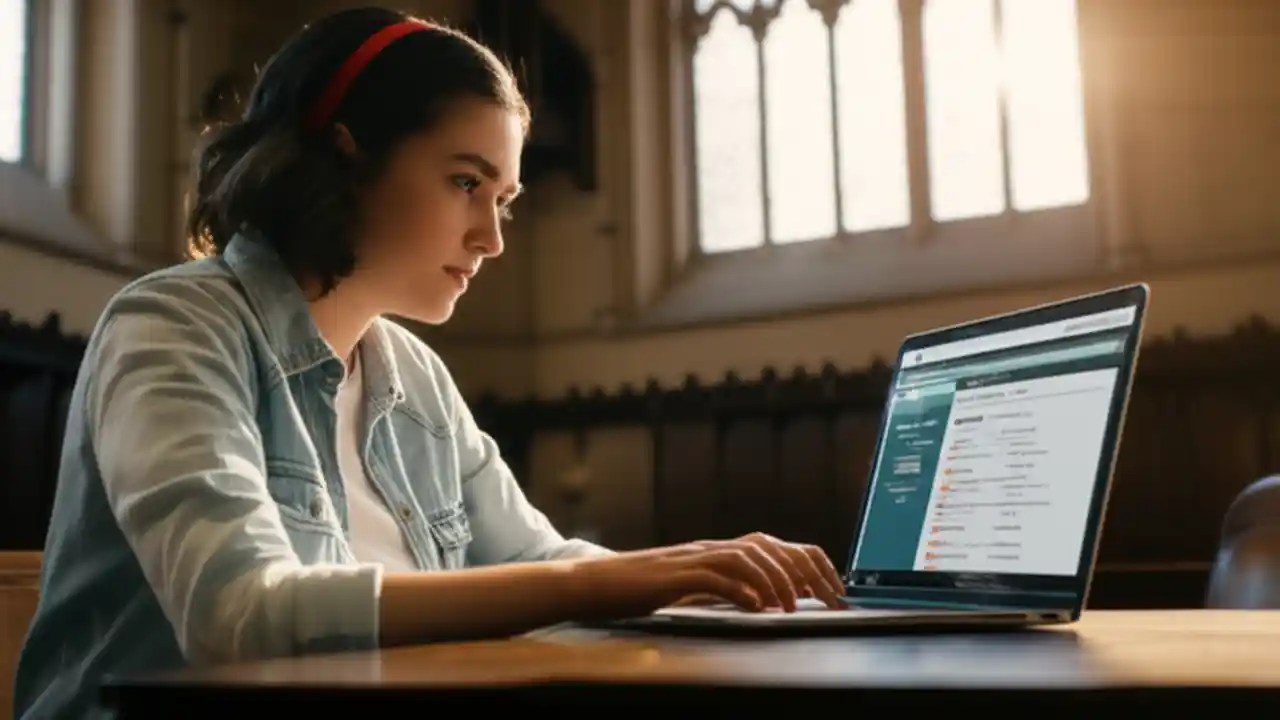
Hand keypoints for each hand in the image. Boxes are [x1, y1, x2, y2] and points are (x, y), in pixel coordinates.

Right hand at [567, 533, 845, 619]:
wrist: (596, 583)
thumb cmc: (641, 589)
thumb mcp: (690, 587)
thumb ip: (722, 587)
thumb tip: (759, 600)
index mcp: (717, 550)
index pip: (774, 546)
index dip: (808, 563)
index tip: (833, 588)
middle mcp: (709, 548)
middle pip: (769, 548)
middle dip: (805, 572)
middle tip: (829, 598)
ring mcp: (692, 559)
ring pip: (746, 557)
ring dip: (774, 581)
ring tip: (791, 606)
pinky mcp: (674, 575)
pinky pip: (713, 577)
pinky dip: (738, 589)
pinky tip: (754, 605)